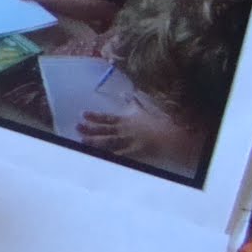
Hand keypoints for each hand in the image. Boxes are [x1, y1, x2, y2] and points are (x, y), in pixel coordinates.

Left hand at [77, 102, 196, 165]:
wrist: (174, 134)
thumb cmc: (161, 122)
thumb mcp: (146, 109)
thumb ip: (134, 102)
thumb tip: (126, 93)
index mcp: (128, 120)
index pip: (107, 118)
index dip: (94, 117)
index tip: (83, 114)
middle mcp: (125, 130)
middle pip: (104, 130)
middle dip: (90, 129)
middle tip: (77, 127)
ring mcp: (129, 141)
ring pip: (108, 141)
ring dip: (94, 141)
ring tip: (82, 140)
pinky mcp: (134, 152)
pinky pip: (118, 155)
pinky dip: (108, 157)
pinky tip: (99, 158)